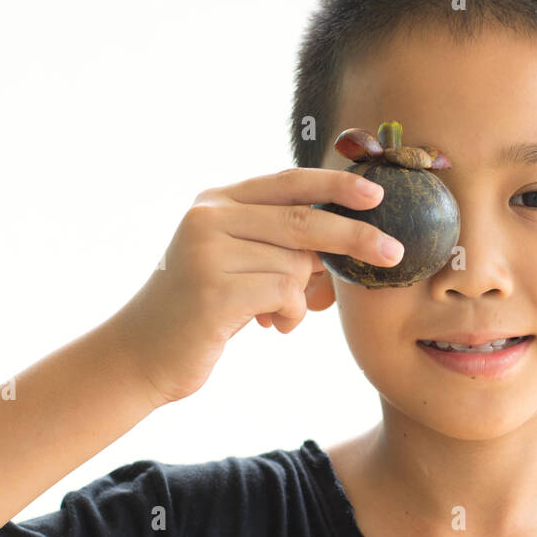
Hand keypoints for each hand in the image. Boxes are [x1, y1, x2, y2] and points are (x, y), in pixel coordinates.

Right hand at [111, 167, 403, 406]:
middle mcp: (208, 218)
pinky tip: (267, 327)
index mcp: (215, 203)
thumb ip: (276, 243)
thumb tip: (346, 239)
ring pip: (296, 266)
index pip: (288, 182)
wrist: (142, 354)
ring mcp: (208, 253)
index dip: (336, 185)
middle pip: (303, 220)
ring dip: (300, 298)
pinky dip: (290, 315)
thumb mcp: (233, 264)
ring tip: (274, 315)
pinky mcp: (213, 291)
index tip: (377, 194)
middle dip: (354, 238)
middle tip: (393, 253)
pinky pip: (285, 295)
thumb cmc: (199, 312)